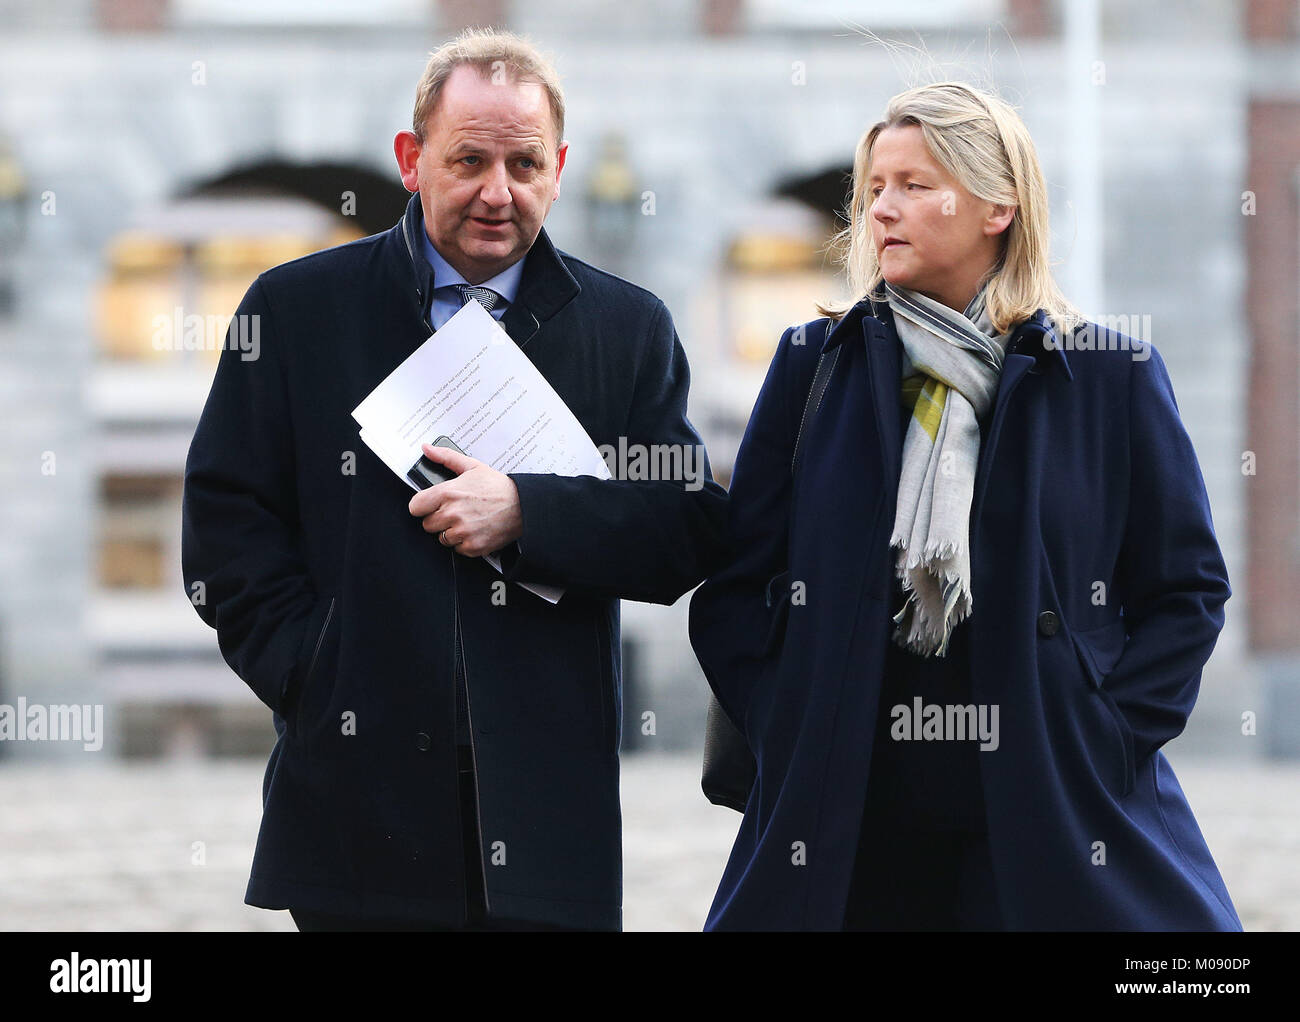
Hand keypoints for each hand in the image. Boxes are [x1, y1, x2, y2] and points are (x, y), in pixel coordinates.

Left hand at [407, 444, 522, 557]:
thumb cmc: (498, 487)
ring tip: (467, 521)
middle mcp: (453, 514)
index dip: (423, 506)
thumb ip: (446, 457)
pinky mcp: (473, 546)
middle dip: (439, 519)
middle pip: (427, 525)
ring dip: (451, 532)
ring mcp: (462, 532)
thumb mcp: (472, 466)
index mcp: (447, 493)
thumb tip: (427, 449)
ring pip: (442, 538)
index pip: (415, 507)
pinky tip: (475, 531)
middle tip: (455, 512)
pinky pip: (457, 549)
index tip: (431, 505)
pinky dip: (465, 543)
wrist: (523, 506)